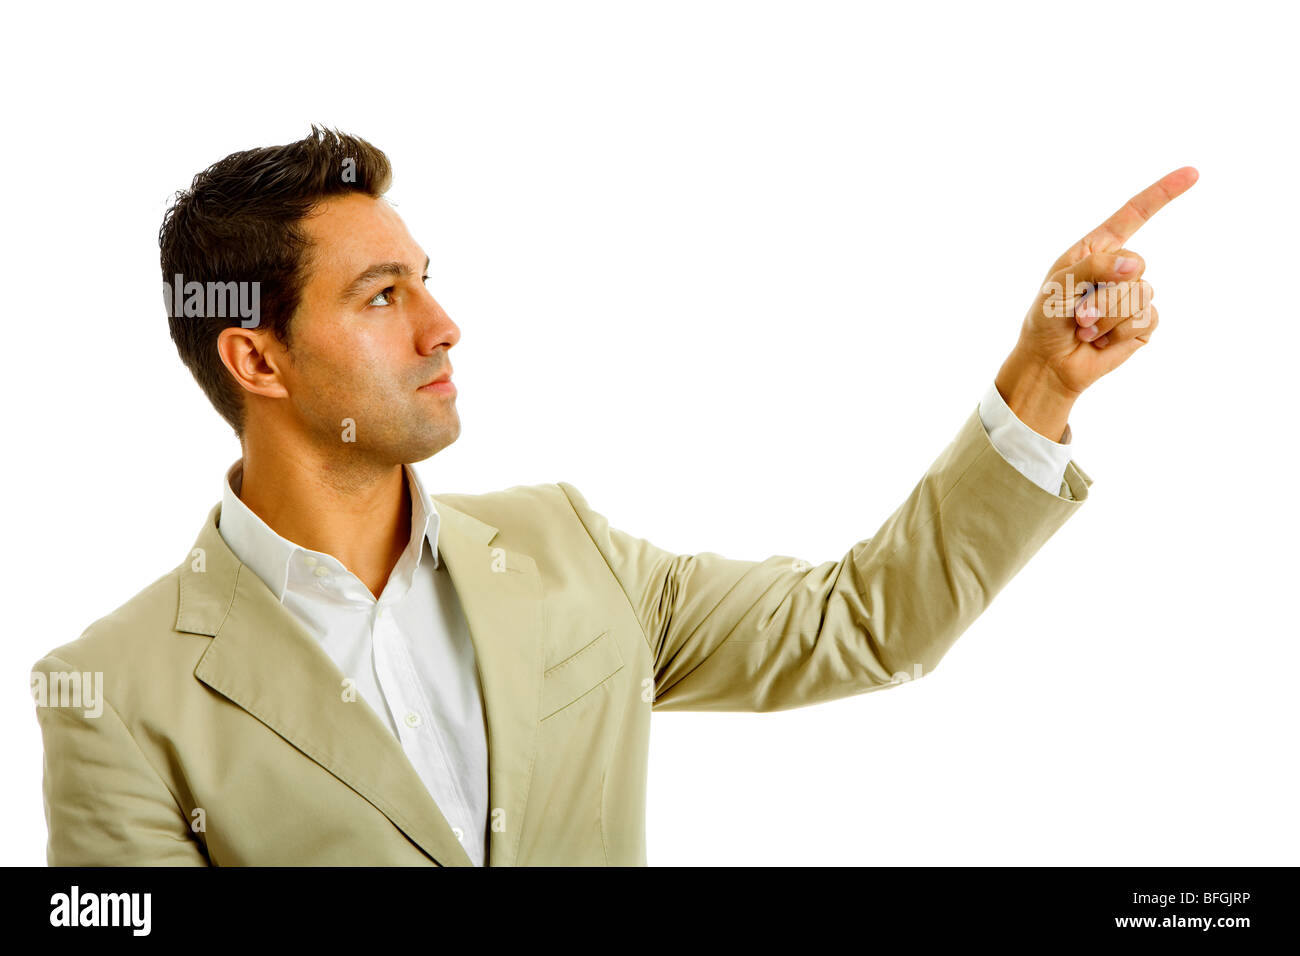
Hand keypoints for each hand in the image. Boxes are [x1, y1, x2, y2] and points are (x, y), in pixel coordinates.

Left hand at [1006, 167, 1198, 399]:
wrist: (1049, 363)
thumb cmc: (1047, 320)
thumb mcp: (1060, 285)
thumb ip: (1094, 267)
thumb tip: (1136, 267)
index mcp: (1098, 249)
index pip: (1134, 215)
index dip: (1163, 193)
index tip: (1192, 173)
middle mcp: (1119, 269)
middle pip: (1136, 265)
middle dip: (1103, 293)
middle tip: (1077, 314)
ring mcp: (1134, 296)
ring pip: (1140, 295)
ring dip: (1106, 317)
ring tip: (1085, 328)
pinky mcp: (1143, 323)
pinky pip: (1144, 320)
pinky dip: (1117, 333)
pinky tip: (1101, 340)